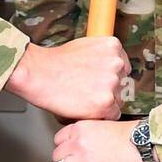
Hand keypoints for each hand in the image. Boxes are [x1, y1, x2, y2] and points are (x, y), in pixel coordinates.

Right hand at [5, 38, 128, 120]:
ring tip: (84, 99)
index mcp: (113, 47)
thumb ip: (102, 56)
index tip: (98, 82)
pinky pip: (112, 115)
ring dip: (104, 103)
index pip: (123, 69)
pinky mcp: (106, 102)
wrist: (39, 74)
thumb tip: (110, 68)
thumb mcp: (85, 47)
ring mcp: (113, 83)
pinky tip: (85, 108)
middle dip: (108, 90)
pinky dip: (100, 115)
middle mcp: (117, 64)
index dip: (110, 78)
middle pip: (122, 84)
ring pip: (118, 100)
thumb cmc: (55, 62)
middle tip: (88, 92)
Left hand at [52, 119, 147, 161]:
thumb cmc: (127, 136)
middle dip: (64, 161)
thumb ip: (85, 134)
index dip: (64, 148)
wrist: (142, 145)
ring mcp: (82, 160)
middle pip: (57, 156)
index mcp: (80, 128)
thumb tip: (76, 147)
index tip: (69, 153)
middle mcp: (78, 142)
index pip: (58, 139)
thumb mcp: (101, 126)